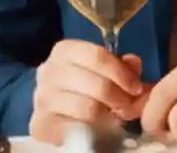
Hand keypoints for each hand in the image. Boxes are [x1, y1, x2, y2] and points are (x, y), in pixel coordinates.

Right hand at [29, 40, 144, 144]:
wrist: (59, 111)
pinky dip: (92, 126)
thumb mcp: (107, 69)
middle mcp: (48, 70)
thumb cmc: (86, 85)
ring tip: (113, 113)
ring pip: (87, 106)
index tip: (135, 87)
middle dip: (118, 95)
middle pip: (95, 83)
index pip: (97, 55)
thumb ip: (122, 64)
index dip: (120, 72)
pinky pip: (76, 125)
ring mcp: (42, 96)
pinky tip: (97, 123)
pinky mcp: (41, 122)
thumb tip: (132, 63)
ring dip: (106, 112)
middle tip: (128, 104)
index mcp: (65, 50)